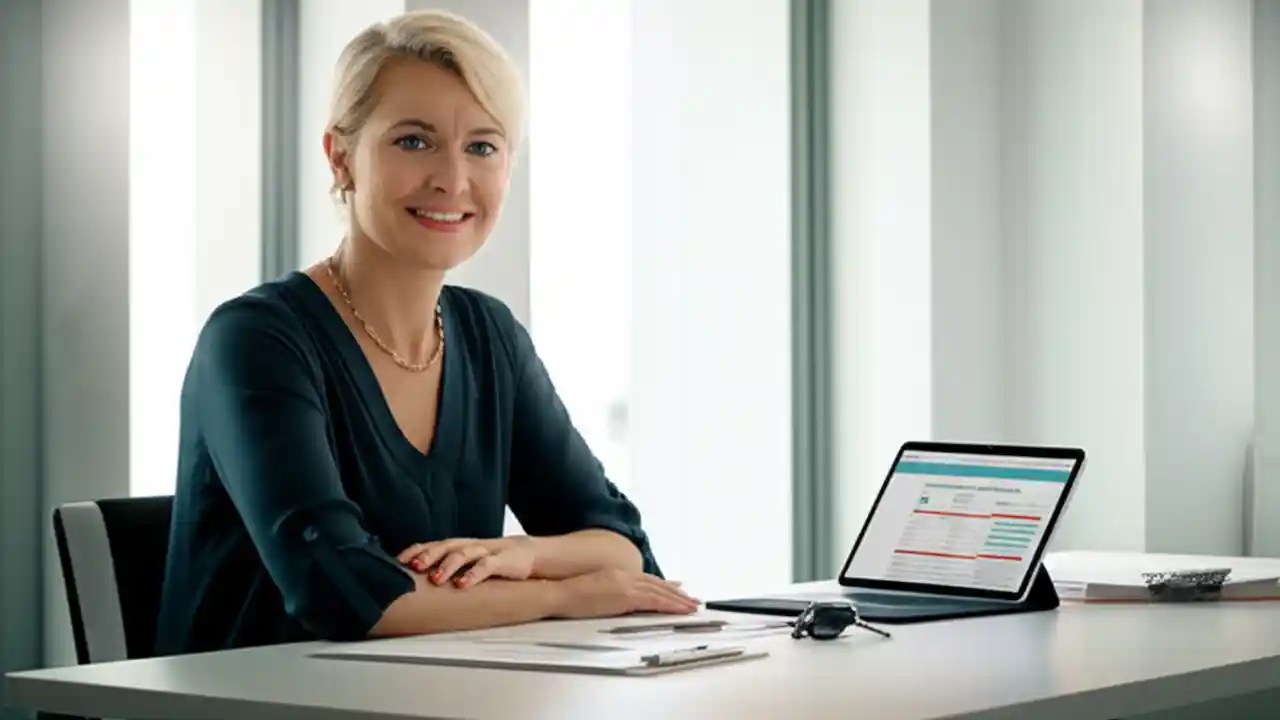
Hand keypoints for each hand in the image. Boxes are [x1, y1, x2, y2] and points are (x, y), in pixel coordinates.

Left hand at [397, 537, 535, 587]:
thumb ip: (448, 567)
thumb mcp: (468, 563)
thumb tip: (418, 584)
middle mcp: (468, 546)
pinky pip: (486, 565)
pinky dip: (473, 574)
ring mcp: (485, 551)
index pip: (433, 544)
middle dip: (428, 555)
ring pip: (463, 554)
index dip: (416, 550)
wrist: (527, 554)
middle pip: (445, 546)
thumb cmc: (491, 561)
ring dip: (448, 565)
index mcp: (458, 546)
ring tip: (435, 578)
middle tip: (415, 567)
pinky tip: (463, 585)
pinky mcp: (502, 561)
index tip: (398, 561)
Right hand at [551, 568, 700, 618]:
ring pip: (660, 591)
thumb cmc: (567, 596)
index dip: (662, 584)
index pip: (645, 579)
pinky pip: (656, 600)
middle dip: (675, 592)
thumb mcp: (590, 592)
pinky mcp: (626, 595)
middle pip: (656, 584)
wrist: (558, 594)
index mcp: (615, 574)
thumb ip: (606, 593)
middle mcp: (624, 575)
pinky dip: (671, 604)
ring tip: (692, 606)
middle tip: (691, 599)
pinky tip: (681, 610)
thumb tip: (613, 600)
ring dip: (678, 599)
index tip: (675, 587)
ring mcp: (626, 584)